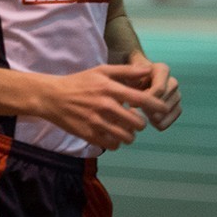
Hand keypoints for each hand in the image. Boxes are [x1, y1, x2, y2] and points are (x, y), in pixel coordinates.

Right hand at [41, 64, 170, 150]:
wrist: (52, 97)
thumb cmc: (80, 82)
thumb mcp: (101, 71)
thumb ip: (126, 71)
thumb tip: (148, 70)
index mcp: (110, 88)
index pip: (142, 99)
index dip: (157, 106)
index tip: (163, 109)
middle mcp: (105, 106)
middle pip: (137, 123)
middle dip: (141, 123)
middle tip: (135, 120)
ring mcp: (96, 122)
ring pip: (126, 137)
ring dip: (130, 135)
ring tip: (125, 129)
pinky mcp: (89, 135)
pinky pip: (112, 145)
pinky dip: (116, 142)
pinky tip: (112, 135)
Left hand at [127, 57, 181, 130]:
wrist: (138, 81)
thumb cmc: (131, 77)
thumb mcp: (127, 75)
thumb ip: (130, 85)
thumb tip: (134, 103)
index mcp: (162, 69)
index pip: (160, 89)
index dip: (146, 99)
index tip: (131, 104)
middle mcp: (172, 81)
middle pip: (164, 101)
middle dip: (150, 110)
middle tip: (136, 113)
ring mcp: (176, 94)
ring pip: (169, 110)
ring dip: (155, 117)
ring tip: (142, 117)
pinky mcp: (177, 106)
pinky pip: (173, 118)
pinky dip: (162, 123)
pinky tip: (151, 122)